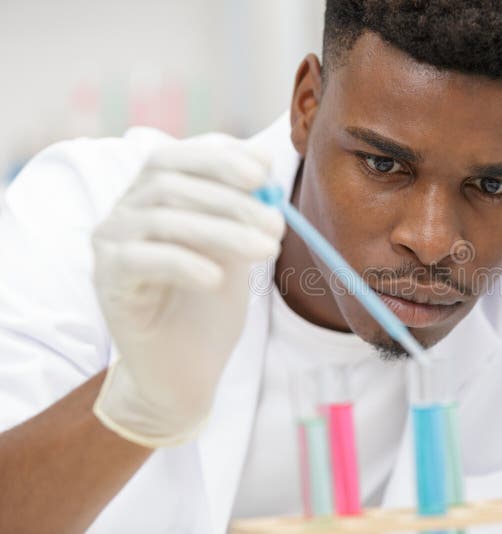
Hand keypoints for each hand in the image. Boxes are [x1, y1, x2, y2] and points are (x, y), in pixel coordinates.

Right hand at [92, 134, 284, 447]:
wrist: (185, 371)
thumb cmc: (209, 306)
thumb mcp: (235, 251)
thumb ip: (243, 215)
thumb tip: (266, 178)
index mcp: (155, 196)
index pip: (178, 157)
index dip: (220, 157)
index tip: (265, 172)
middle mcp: (126, 211)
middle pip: (170, 182)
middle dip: (232, 199)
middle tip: (276, 224)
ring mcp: (110, 245)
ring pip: (162, 217)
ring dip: (222, 230)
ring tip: (266, 251)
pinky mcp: (107, 282)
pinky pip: (141, 259)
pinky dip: (184, 262)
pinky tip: (216, 279)